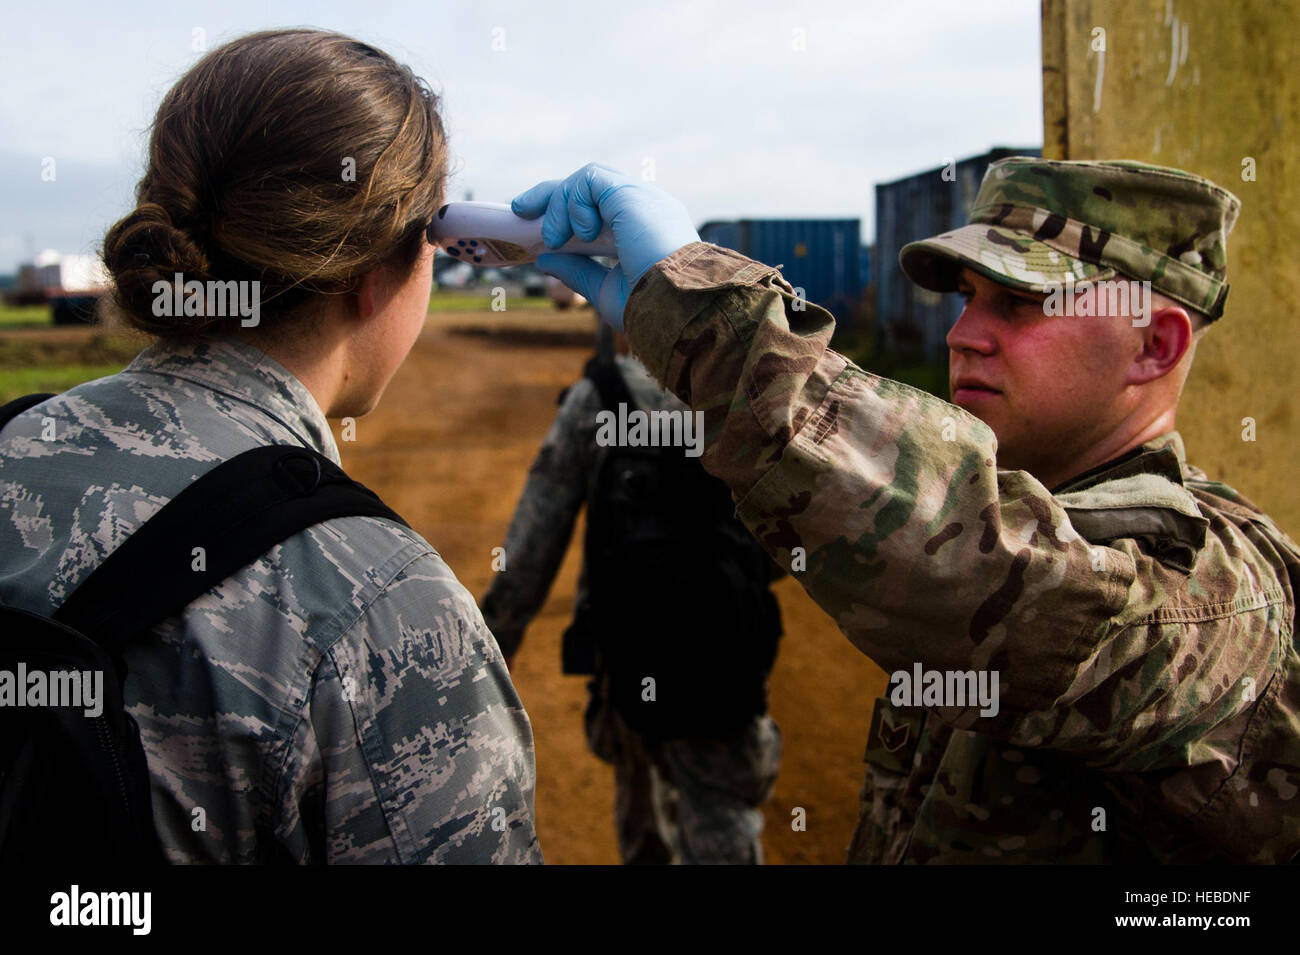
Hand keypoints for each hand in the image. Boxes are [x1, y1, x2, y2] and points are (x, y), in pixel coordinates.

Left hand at [511, 162, 698, 329]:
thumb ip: (578, 271)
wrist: (676, 308)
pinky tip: (577, 232)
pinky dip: (573, 202)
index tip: (540, 229)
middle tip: (521, 210)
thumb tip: (546, 259)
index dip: (568, 211)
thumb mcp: (605, 290)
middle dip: (553, 196)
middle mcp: (646, 208)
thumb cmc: (650, 308)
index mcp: (645, 229)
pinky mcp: (631, 194)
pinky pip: (590, 179)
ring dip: (561, 204)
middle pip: (592, 186)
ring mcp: (641, 198)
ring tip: (553, 238)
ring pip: (588, 179)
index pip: (602, 206)